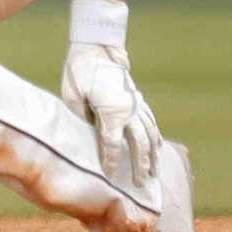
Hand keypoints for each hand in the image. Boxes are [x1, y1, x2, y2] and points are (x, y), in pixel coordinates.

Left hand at [62, 42, 160, 191]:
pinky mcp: (137, 97)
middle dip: (140, 166)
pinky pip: (150, 120)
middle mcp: (129, 110)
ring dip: (153, 155)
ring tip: (155, 173)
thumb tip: (87, 139)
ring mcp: (136, 103)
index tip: (110, 178)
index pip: (112, 145)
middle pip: (139, 144)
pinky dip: (156, 135)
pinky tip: (158, 146)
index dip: (111, 162)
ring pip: (150, 134)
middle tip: (140, 184)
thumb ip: (82, 120)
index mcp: (111, 112)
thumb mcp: (73, 97)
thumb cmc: (79, 72)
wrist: (95, 46)